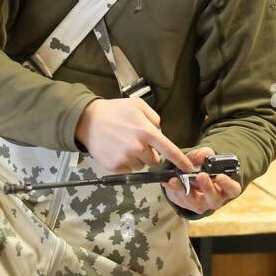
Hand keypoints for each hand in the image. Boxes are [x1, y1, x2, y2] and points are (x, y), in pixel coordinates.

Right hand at [75, 98, 193, 173]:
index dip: (180, 160)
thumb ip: (154, 118)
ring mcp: (125, 158)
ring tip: (124, 144)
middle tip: (137, 141)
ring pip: (141, 165)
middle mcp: (138, 147)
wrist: (87, 120)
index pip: (169, 149)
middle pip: (154, 160)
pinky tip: (116, 150)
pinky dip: (125, 163)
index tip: (188, 168)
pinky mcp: (115, 166)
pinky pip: (128, 170)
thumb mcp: (137, 106)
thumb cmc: (114, 111)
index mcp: (146, 132)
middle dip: (150, 153)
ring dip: (137, 158)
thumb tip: (160, 132)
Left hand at [162, 146, 240, 214]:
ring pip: (196, 202)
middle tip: (201, 176)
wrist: (187, 177)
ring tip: (178, 179)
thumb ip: (203, 154)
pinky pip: (180, 199)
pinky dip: (174, 189)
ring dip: (187, 191)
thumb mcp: (202, 157)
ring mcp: (201, 204)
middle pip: (214, 199)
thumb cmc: (201, 167)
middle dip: (207, 187)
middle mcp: (215, 198)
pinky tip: (169, 180)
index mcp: (226, 187)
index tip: (220, 176)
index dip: (228, 184)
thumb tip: (204, 154)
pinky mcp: (187, 205)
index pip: (233, 189)